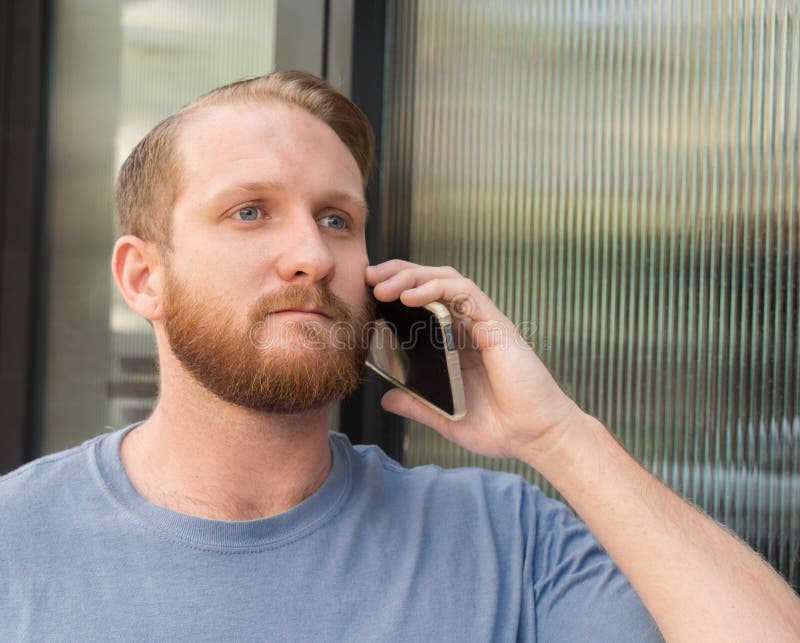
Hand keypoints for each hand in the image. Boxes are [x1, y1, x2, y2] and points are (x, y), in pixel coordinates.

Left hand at [366, 260, 584, 460]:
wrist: (537, 437)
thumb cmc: (501, 427)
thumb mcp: (446, 418)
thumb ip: (417, 404)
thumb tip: (386, 398)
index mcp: (457, 343)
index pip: (425, 303)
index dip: (397, 291)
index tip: (369, 293)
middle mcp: (470, 327)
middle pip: (432, 283)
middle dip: (399, 274)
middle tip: (369, 278)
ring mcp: (484, 323)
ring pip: (446, 280)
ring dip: (412, 276)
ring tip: (383, 285)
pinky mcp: (495, 325)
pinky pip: (465, 293)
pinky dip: (435, 289)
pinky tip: (411, 296)